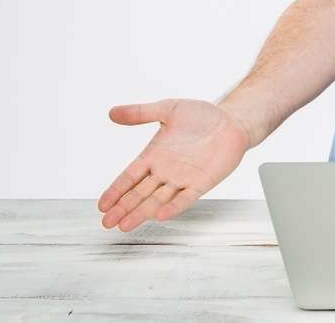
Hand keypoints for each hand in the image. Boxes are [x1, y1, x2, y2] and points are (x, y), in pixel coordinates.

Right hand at [98, 99, 252, 231]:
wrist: (232, 120)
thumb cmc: (202, 116)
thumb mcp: (168, 109)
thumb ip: (141, 113)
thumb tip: (112, 112)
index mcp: (154, 155)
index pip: (130, 176)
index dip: (116, 190)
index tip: (102, 205)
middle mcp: (166, 171)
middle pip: (139, 193)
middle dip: (123, 208)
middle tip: (107, 223)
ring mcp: (183, 179)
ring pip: (157, 200)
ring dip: (141, 213)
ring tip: (125, 225)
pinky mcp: (202, 183)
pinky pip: (186, 198)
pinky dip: (173, 207)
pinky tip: (160, 215)